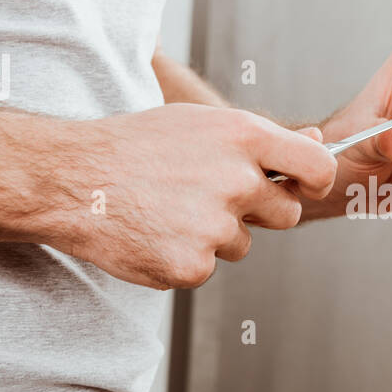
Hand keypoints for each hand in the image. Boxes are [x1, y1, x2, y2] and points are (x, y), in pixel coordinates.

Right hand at [52, 104, 336, 288]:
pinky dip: (185, 258)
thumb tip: (320, 142)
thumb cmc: (135, 146)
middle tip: (211, 198)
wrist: (71, 179)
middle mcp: (237, 180)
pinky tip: (155, 233)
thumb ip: (261, 140)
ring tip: (169, 209)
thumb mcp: (199, 123)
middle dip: (260, 212)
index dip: (315, 182)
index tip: (302, 188)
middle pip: (286, 215)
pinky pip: (208, 268)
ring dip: (215, 235)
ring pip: (242, 243)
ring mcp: (215, 227)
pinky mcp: (192, 266)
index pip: (319, 167)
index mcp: (243, 136)